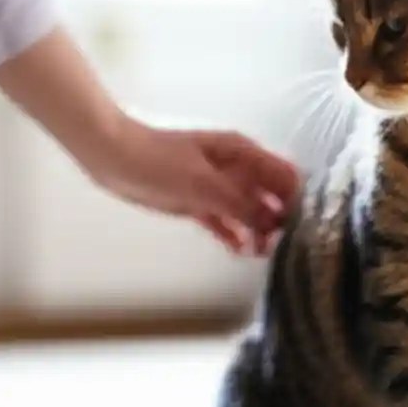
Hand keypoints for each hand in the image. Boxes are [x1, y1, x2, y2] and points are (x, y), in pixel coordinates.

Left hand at [85, 115, 299, 254]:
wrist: (113, 157)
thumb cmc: (158, 161)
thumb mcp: (203, 184)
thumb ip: (240, 204)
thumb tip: (274, 222)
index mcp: (243, 153)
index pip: (284, 175)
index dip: (294, 200)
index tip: (294, 227)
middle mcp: (236, 169)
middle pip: (271, 195)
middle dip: (279, 220)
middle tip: (277, 247)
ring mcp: (217, 187)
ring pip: (250, 211)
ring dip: (258, 231)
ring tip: (258, 253)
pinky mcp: (199, 203)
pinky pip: (225, 222)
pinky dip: (234, 235)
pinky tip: (239, 251)